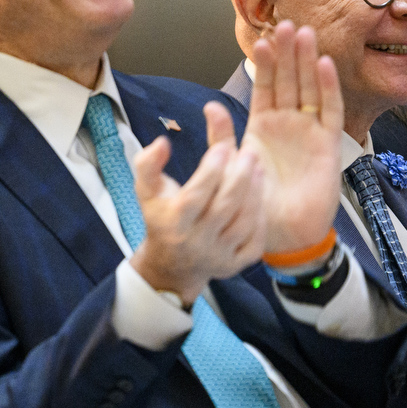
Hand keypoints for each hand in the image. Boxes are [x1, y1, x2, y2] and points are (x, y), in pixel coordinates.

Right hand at [129, 103, 265, 299]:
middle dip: (240, 177)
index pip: (195, 197)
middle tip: (250, 152)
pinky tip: (259, 194)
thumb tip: (162, 142)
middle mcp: (196, 243)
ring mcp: (217, 257)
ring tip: (258, 167)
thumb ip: (148, 164)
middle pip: (224, 208)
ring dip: (254, 193)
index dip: (210, 171)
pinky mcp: (235, 265)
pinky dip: (260, 217)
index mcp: (173, 223)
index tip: (222, 147)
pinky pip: (254, 241)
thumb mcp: (147, 192)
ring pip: (243, 223)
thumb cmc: (161, 217)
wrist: (171, 265)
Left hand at [241, 21, 343, 254]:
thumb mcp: (232, 167)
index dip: (265, 64)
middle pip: (289, 80)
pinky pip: (330, 111)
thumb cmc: (256, 203)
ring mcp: (309, 132)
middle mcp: (287, 124)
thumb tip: (210, 105)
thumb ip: (222, 136)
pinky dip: (328, 88)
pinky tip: (324, 65)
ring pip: (309, 88)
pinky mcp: (328, 144)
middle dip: (288, 53)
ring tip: (304, 34)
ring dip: (308, 62)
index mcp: (262, 126)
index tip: (261, 39)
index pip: (264, 87)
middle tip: (286, 25)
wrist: (283, 235)